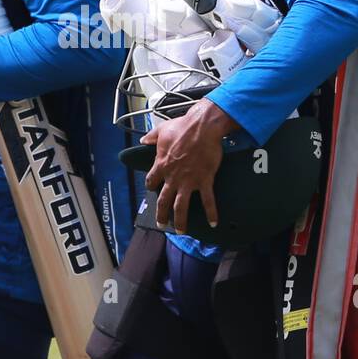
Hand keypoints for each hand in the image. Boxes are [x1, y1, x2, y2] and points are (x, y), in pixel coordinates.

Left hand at [141, 99, 239, 233]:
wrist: (202, 127)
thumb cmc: (183, 127)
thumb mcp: (162, 130)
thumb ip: (152, 137)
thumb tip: (144, 140)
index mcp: (162, 164)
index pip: (151, 180)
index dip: (151, 186)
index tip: (153, 189)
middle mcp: (172, 177)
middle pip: (164, 200)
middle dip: (161, 214)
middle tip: (161, 223)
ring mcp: (188, 181)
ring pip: (181, 206)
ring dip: (180, 221)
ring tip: (181, 231)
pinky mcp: (204, 181)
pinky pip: (207, 200)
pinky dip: (211, 213)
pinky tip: (213, 223)